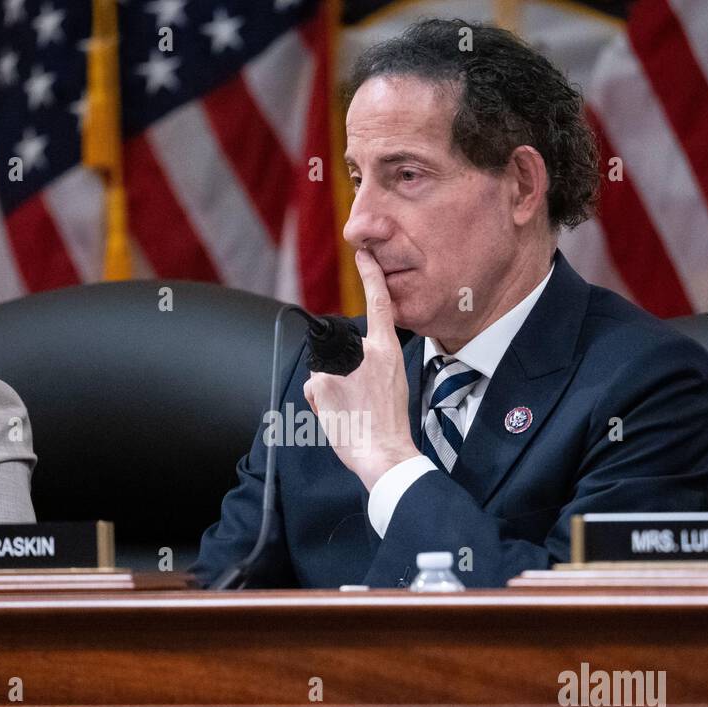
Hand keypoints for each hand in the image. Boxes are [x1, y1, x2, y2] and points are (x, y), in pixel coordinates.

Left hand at [303, 248, 419, 490]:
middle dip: (340, 368)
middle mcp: (364, 354)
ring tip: (349, 409)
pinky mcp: (320, 384)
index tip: (363, 254)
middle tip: (356, 397)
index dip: (371, 277)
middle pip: (340, 347)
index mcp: (387, 351)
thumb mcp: (394, 383)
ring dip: (329, 386)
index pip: (379, 305)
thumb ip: (374, 364)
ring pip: (324, 369)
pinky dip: (319, 401)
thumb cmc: (390, 425)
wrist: (384, 452)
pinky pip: (313, 386)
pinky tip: (337, 414)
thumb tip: (350, 366)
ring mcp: (339, 368)